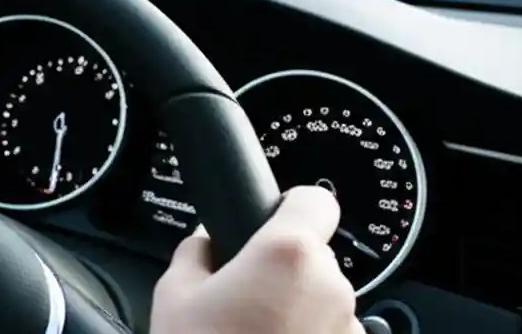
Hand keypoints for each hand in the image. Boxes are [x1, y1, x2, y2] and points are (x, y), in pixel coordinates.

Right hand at [151, 186, 362, 333]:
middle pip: (314, 256)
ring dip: (298, 311)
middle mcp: (330, 288)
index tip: (275, 216)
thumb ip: (196, 253)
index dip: (292, 205)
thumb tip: (205, 244)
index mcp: (287, 255)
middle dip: (283, 271)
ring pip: (324, 301)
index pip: (315, 199)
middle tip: (244, 297)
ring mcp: (347, 330)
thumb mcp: (174, 296)